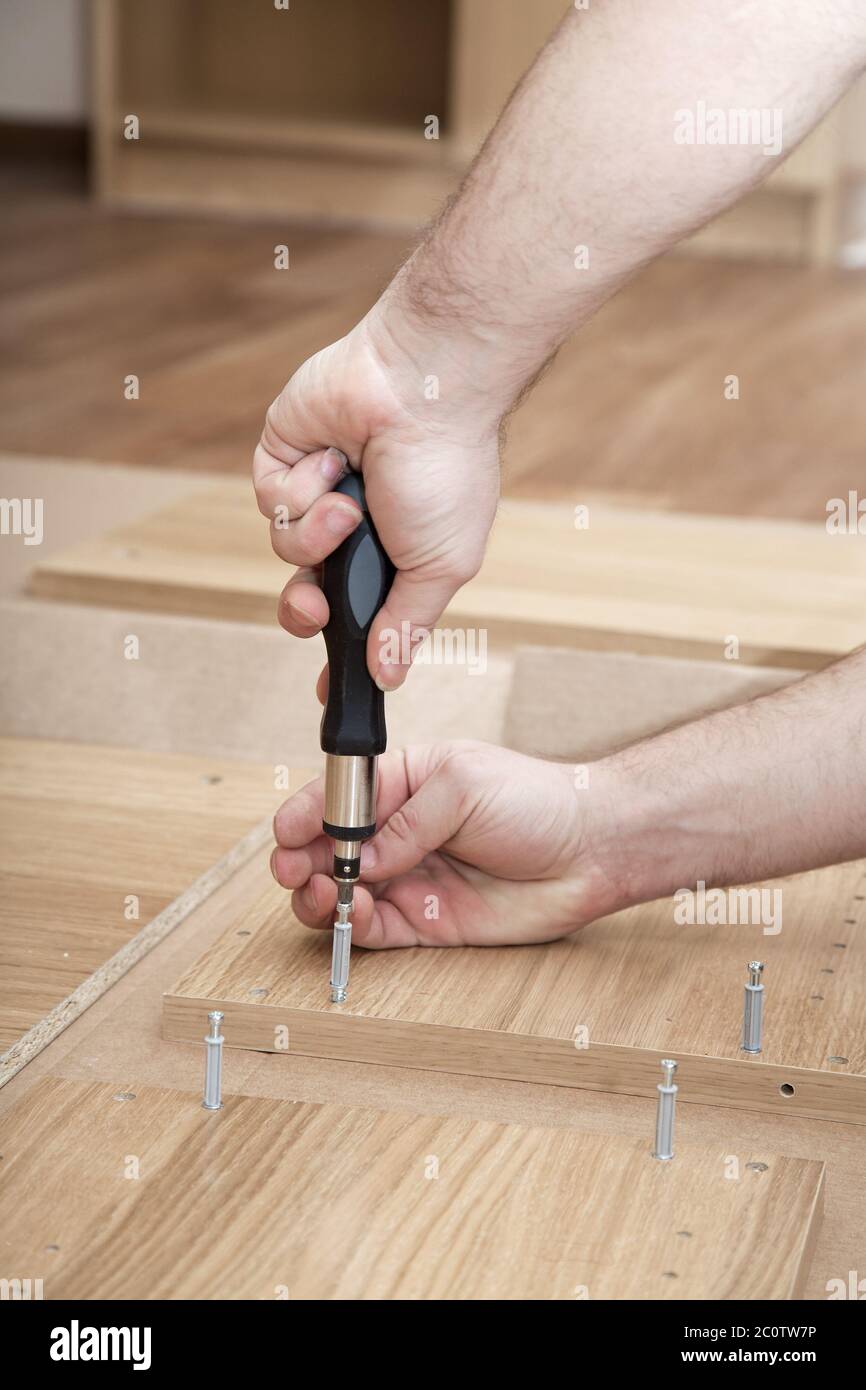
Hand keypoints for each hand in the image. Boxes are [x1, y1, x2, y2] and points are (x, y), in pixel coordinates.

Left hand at [253, 305, 500, 690]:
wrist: (422, 391)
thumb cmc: (446, 472)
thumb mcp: (442, 566)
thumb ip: (408, 625)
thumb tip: (389, 675)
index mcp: (394, 557)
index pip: (356, 619)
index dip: (339, 655)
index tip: (326, 691)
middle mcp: (352, 530)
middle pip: (305, 595)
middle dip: (305, 607)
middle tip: (314, 600)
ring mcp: (316, 492)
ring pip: (286, 548)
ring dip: (317, 532)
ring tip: (351, 502)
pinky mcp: (282, 457)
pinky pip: (270, 502)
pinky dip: (300, 490)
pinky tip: (332, 460)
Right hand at [271, 741, 618, 946]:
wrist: (588, 850)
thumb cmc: (535, 800)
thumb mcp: (464, 784)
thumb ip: (407, 821)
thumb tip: (361, 858)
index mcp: (402, 782)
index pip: (338, 797)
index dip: (308, 813)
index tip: (286, 830)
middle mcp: (397, 832)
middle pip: (328, 848)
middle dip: (301, 858)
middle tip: (289, 869)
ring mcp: (408, 877)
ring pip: (341, 892)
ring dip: (317, 893)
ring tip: (316, 891)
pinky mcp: (424, 921)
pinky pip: (373, 927)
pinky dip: (352, 923)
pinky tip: (349, 910)